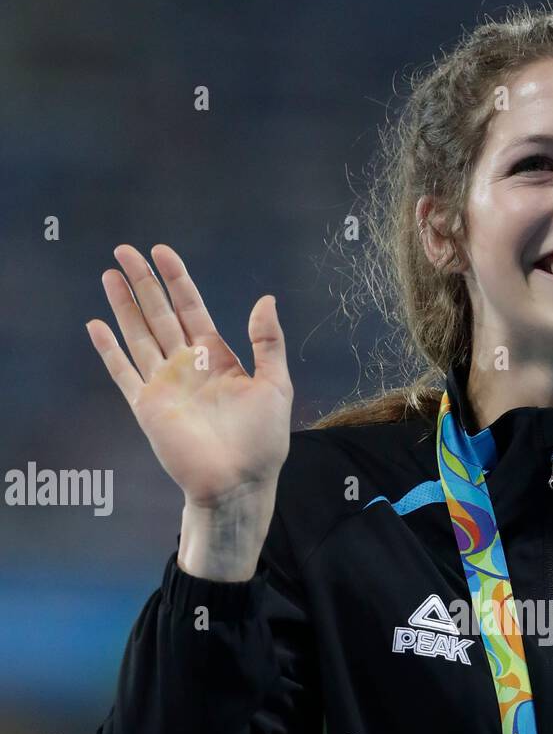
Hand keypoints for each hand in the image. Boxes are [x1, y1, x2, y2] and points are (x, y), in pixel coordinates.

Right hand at [85, 243, 292, 508]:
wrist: (238, 483)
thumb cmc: (262, 441)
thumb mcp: (275, 386)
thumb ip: (268, 343)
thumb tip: (265, 300)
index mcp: (217, 357)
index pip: (191, 308)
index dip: (177, 279)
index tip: (162, 251)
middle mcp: (187, 366)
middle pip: (159, 314)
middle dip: (144, 282)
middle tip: (125, 250)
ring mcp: (165, 384)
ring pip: (139, 335)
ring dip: (124, 306)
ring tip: (110, 275)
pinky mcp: (148, 407)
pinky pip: (123, 373)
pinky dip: (109, 350)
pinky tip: (96, 325)